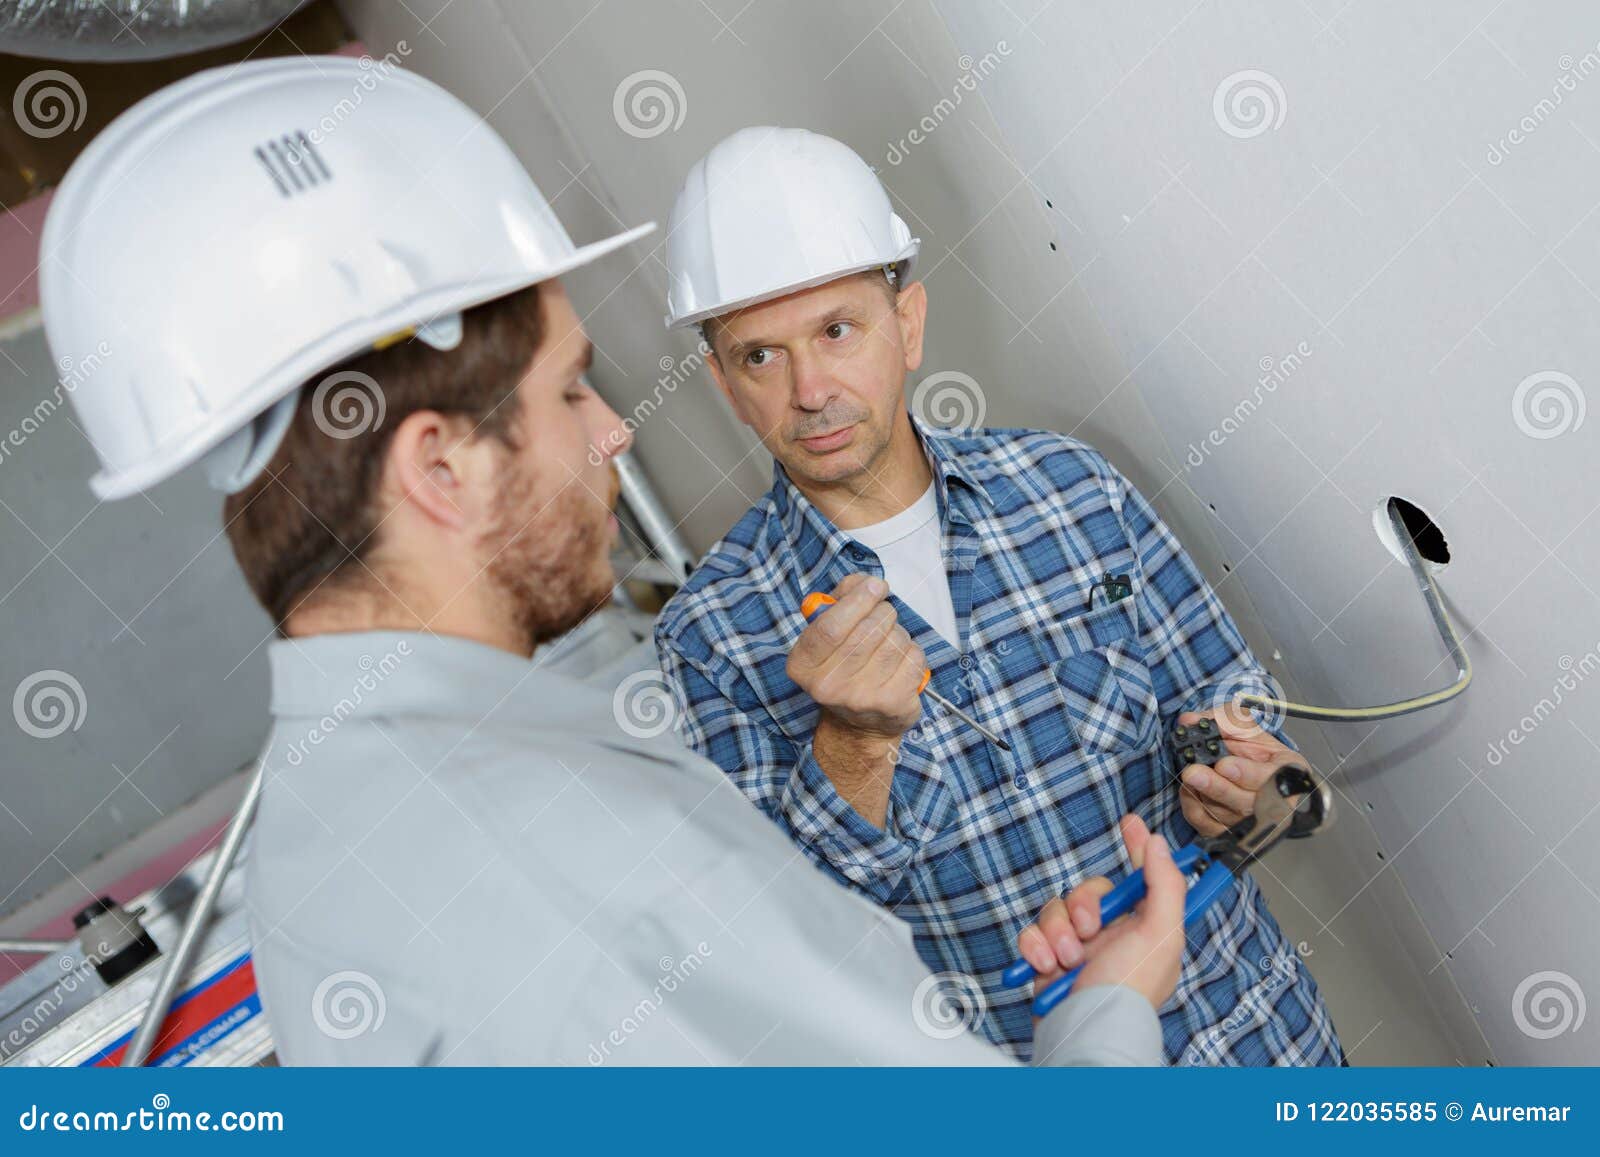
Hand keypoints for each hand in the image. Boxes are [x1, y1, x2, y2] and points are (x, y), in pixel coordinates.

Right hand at [787, 573, 924, 738]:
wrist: (859, 724)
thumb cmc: (844, 667)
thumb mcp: (828, 632)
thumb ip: (841, 598)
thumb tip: (864, 583)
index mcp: (803, 664)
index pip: (830, 626)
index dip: (857, 600)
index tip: (875, 586)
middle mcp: (827, 686)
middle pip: (868, 629)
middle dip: (883, 613)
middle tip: (883, 616)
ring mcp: (861, 698)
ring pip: (895, 641)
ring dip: (898, 633)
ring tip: (888, 644)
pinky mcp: (892, 704)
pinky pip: (914, 658)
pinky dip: (912, 652)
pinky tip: (900, 663)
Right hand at [1016, 815, 1185, 1010]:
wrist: (1085, 1030)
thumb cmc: (1129, 990)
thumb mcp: (1161, 935)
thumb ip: (1164, 885)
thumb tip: (1159, 844)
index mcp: (1143, 928)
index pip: (1141, 878)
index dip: (1137, 848)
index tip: (1131, 822)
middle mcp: (1111, 935)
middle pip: (1087, 891)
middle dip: (1082, 906)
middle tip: (1088, 931)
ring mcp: (1078, 948)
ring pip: (1056, 910)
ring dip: (1058, 933)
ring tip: (1068, 961)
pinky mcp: (1049, 960)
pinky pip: (1033, 934)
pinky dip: (1036, 948)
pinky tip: (1047, 966)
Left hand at [1176, 704, 1308, 836]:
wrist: (1253, 773)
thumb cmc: (1257, 753)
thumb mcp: (1250, 730)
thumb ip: (1224, 721)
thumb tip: (1190, 721)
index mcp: (1288, 775)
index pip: (1271, 780)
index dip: (1246, 774)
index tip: (1224, 764)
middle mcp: (1275, 805)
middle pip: (1244, 804)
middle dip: (1217, 787)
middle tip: (1193, 772)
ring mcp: (1252, 823)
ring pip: (1223, 814)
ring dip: (1201, 794)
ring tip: (1190, 775)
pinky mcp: (1228, 833)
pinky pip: (1206, 824)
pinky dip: (1192, 806)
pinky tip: (1189, 788)